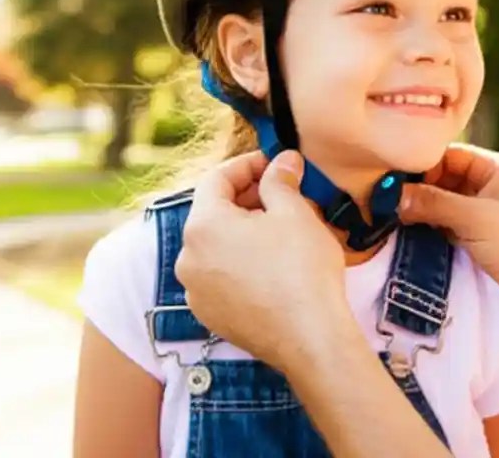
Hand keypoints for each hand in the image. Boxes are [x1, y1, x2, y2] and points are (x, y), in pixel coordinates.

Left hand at [175, 150, 354, 370]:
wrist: (311, 337)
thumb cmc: (302, 271)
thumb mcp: (295, 213)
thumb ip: (281, 180)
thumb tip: (283, 162)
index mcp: (202, 226)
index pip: (217, 179)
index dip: (247, 165)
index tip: (273, 164)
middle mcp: (187, 258)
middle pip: (213, 214)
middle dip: (247, 199)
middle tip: (282, 195)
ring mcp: (196, 292)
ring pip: (216, 248)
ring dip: (243, 233)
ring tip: (280, 232)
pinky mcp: (210, 316)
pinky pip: (220, 278)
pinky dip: (240, 265)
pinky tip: (272, 267)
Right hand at [399, 144, 498, 318]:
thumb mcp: (474, 218)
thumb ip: (432, 203)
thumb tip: (392, 195)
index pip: (452, 154)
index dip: (423, 165)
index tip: (391, 180)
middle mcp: (494, 187)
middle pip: (447, 179)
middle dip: (419, 189)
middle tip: (387, 202)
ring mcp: (489, 215)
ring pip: (446, 205)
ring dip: (424, 211)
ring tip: (393, 219)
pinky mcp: (484, 240)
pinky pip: (450, 226)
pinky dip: (433, 229)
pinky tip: (412, 235)